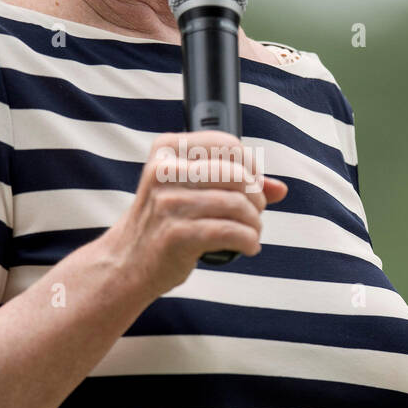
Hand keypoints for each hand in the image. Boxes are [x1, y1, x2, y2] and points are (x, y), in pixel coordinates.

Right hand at [105, 130, 288, 300]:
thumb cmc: (163, 222)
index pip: (227, 145)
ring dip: (255, 223)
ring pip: (237, 205)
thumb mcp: (188, 190)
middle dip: (257, 197)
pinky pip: (231, 232)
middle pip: (237, 174)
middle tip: (254, 213)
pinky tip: (247, 246)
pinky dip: (249, 241)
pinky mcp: (177, 235)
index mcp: (167, 150)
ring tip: (251, 232)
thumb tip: (280, 189)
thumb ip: (233, 183)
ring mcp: (169, 203)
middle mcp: (164, 172)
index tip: (251, 186)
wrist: (127, 262)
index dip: (250, 166)